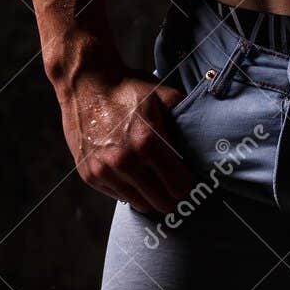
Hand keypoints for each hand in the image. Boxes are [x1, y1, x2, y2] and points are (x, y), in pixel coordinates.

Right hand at [57, 67, 193, 213]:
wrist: (85, 85)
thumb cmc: (127, 90)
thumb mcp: (162, 95)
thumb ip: (184, 117)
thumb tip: (204, 138)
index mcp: (147, 141)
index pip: (179, 186)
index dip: (189, 185)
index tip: (189, 179)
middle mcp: (125, 161)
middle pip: (162, 203)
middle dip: (173, 196)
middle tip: (174, 184)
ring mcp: (105, 171)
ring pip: (141, 204)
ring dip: (151, 195)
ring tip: (153, 178)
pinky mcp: (90, 176)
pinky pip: (119, 196)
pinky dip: (129, 189)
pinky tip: (131, 172)